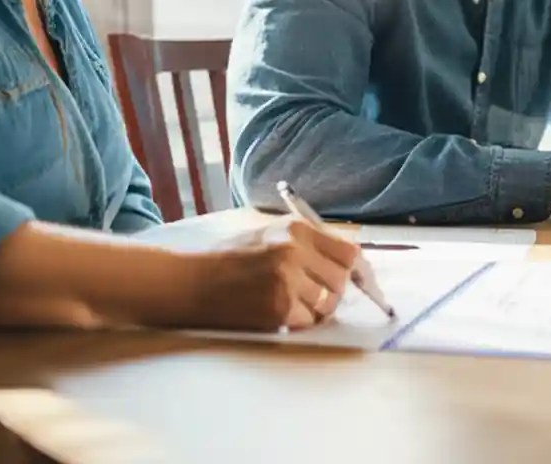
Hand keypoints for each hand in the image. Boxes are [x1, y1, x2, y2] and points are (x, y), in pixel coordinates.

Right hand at [187, 216, 360, 331]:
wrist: (191, 281)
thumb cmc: (228, 258)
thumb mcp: (269, 234)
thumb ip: (307, 243)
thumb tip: (348, 260)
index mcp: (295, 230)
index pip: (348, 251)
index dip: (356, 268)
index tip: (359, 279)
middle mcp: (294, 252)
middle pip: (342, 278)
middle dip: (336, 290)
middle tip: (318, 293)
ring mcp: (286, 281)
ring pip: (329, 302)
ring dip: (319, 308)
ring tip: (295, 302)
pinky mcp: (278, 309)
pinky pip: (309, 321)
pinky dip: (301, 322)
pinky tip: (281, 312)